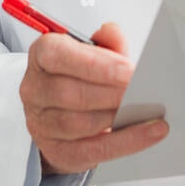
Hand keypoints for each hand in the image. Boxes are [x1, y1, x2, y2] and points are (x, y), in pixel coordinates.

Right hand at [19, 21, 167, 176]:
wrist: (68, 112)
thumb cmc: (83, 77)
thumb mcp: (96, 52)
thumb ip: (108, 42)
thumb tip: (112, 34)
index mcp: (42, 56)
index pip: (57, 55)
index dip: (96, 64)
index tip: (129, 70)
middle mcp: (34, 89)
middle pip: (69, 93)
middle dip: (112, 93)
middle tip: (143, 93)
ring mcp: (41, 123)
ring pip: (77, 123)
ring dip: (116, 118)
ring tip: (147, 112)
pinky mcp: (57, 150)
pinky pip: (91, 150)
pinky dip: (125, 143)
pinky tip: (149, 133)